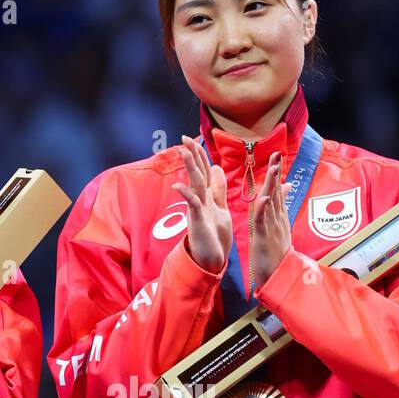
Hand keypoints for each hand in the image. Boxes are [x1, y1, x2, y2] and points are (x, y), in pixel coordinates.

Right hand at [171, 135, 232, 275]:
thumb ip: (218, 189)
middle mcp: (200, 200)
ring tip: (183, 152)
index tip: (194, 139)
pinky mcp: (196, 221)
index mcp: (207, 196)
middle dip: (192, 155)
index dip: (200, 155)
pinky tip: (178, 185)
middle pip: (197, 173)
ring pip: (194, 185)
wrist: (211, 259)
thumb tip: (217, 168)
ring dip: (190, 168)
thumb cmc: (215, 236)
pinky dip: (186, 194)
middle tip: (185, 138)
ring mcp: (197, 210)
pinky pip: (191, 205)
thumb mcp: (220, 208)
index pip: (204, 171)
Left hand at [251, 151, 292, 289]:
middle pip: (276, 192)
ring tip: (273, 169)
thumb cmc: (276, 255)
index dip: (277, 174)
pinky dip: (263, 210)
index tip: (277, 156)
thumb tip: (286, 192)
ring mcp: (271, 228)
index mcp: (278, 217)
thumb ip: (281, 210)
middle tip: (277, 155)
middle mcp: (277, 220)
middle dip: (276, 173)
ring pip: (271, 203)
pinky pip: (262, 222)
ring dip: (271, 186)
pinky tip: (264, 198)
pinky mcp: (263, 238)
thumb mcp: (280, 229)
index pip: (278, 191)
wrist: (279, 277)